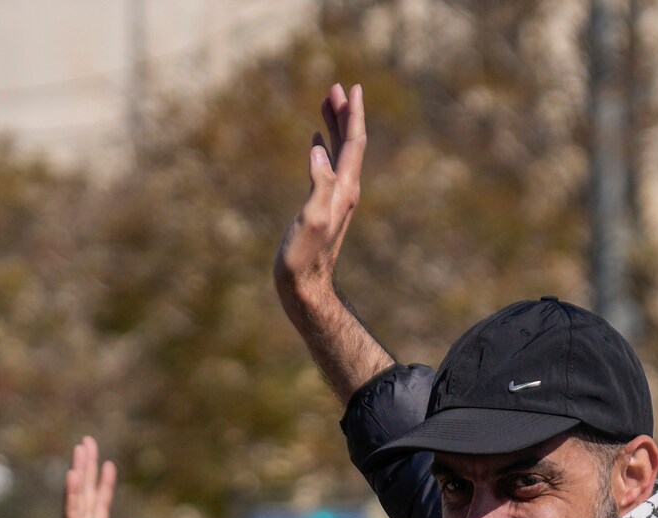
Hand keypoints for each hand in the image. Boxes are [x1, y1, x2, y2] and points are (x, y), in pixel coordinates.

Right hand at [272, 83, 395, 399]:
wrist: (305, 290)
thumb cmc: (304, 259)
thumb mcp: (311, 220)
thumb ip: (318, 185)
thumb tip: (319, 153)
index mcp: (344, 189)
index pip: (354, 143)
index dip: (353, 114)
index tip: (352, 87)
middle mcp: (345, 192)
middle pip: (350, 144)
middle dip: (344, 114)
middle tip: (336, 86)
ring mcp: (336, 200)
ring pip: (340, 154)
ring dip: (335, 127)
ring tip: (326, 104)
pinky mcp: (324, 209)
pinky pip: (328, 170)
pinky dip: (325, 150)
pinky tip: (317, 144)